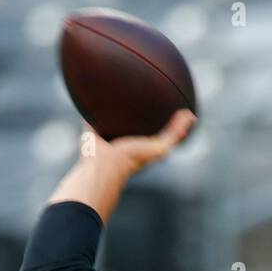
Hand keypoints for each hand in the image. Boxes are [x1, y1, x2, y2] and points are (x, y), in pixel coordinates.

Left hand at [49, 109, 195, 224]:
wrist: (102, 167)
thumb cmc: (93, 156)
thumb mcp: (91, 131)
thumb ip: (90, 119)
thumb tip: (82, 103)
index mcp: (129, 150)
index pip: (141, 141)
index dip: (147, 132)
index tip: (152, 120)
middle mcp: (143, 153)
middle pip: (160, 141)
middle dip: (170, 132)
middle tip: (179, 119)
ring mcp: (152, 153)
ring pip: (171, 139)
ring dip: (181, 128)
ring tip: (189, 116)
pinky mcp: (158, 151)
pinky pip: (174, 136)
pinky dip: (182, 126)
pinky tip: (189, 115)